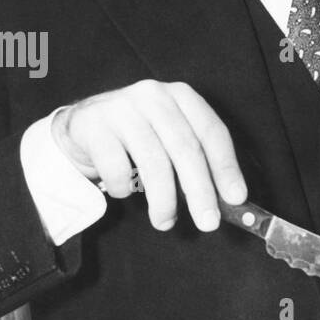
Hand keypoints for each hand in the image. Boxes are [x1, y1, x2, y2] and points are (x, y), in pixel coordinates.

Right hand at [51, 81, 246, 231]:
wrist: (82, 127)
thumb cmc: (137, 139)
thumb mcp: (170, 141)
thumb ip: (197, 163)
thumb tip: (227, 203)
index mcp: (182, 97)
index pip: (212, 132)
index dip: (226, 167)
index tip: (236, 199)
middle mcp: (154, 95)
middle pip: (185, 148)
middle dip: (200, 191)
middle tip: (208, 223)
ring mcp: (122, 107)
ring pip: (153, 161)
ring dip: (164, 200)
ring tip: (164, 222)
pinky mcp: (94, 125)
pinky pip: (116, 167)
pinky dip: (124, 189)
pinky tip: (123, 192)